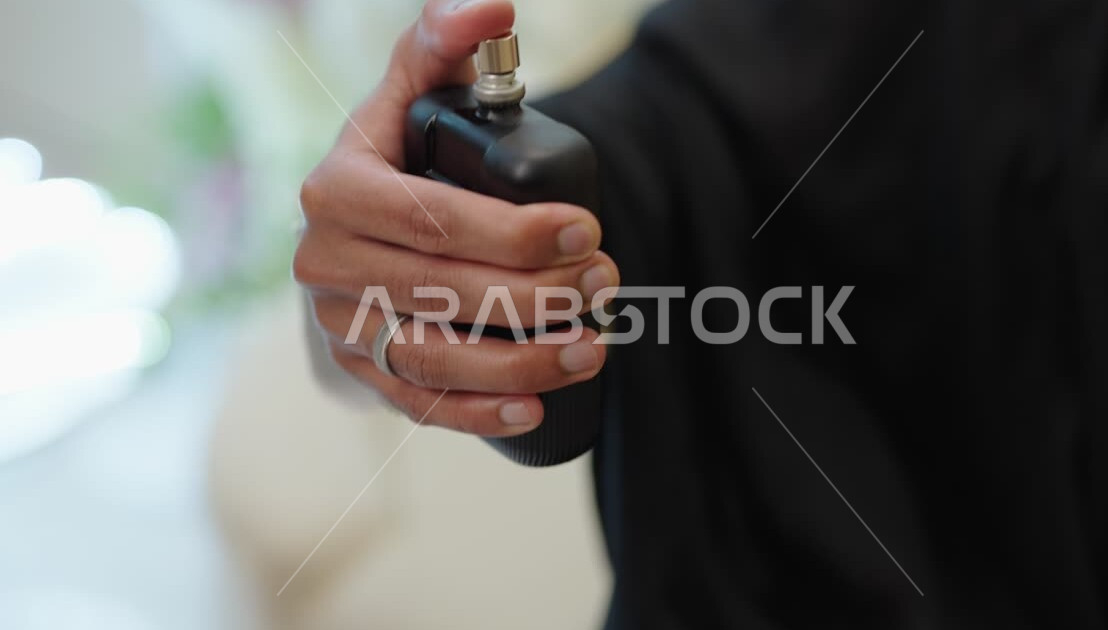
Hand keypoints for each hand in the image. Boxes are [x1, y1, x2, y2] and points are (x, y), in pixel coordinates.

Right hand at [294, 0, 618, 435]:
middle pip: (442, 290)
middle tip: (603, 283)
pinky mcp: (364, 371)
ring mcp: (343, 326)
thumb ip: (441, 46)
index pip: (433, 218)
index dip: (515, 230)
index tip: (587, 229)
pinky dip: (478, 412)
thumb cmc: (395, 161)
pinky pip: (420, 404)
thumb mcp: (408, 96)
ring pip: (434, 357)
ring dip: (520, 362)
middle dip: (534, 293)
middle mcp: (328, 264)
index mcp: (337, 191)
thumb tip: (493, 6)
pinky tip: (536, 408)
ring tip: (591, 349)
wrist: (350, 234)